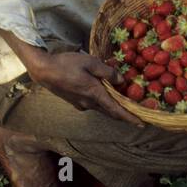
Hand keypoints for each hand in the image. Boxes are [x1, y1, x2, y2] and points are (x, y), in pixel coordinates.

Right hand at [27, 49, 146, 127]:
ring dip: (113, 108)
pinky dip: (102, 102)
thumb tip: (121, 81)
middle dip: (124, 115)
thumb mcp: (90, 62)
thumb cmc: (66, 64)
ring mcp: (80, 104)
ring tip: (122, 102)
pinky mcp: (74, 102)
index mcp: (95, 94)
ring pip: (101, 108)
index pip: (116, 110)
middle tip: (137, 116)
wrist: (44, 71)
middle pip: (110, 112)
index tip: (142, 124)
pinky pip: (93, 104)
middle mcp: (89, 103)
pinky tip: (102, 94)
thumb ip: (108, 72)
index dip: (130, 118)